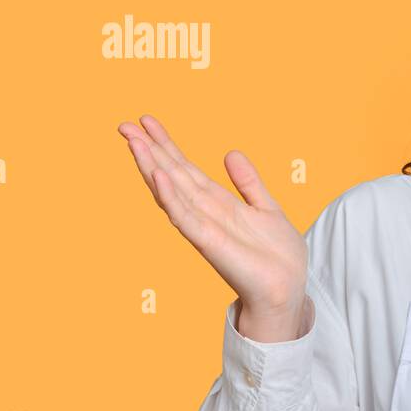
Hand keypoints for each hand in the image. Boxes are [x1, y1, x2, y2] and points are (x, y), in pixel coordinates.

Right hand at [117, 114, 307, 318]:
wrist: (287, 291)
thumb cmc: (277, 256)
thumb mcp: (266, 208)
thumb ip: (248, 183)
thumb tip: (230, 153)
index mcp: (217, 203)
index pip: (185, 167)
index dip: (167, 144)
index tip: (146, 120)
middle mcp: (205, 212)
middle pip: (171, 174)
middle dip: (149, 150)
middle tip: (124, 124)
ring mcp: (204, 227)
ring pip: (171, 191)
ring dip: (152, 166)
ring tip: (133, 141)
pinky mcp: (210, 244)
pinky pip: (185, 217)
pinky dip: (171, 197)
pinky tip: (158, 176)